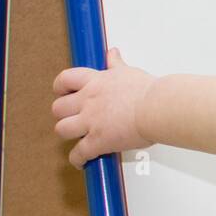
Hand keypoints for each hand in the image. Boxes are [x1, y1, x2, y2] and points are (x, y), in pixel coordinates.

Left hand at [52, 47, 155, 168]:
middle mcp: (88, 101)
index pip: (65, 79)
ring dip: (68, 134)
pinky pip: (78, 153)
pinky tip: (81, 161)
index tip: (63, 92)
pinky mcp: (97, 141)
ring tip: (77, 137)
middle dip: (63, 114)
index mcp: (95, 82)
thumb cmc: (147, 91)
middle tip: (72, 117)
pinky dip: (77, 159)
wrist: (156, 107)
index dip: (60, 88)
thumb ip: (116, 64)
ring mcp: (90, 122)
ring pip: (62, 129)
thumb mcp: (128, 72)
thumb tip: (112, 53)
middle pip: (58, 108)